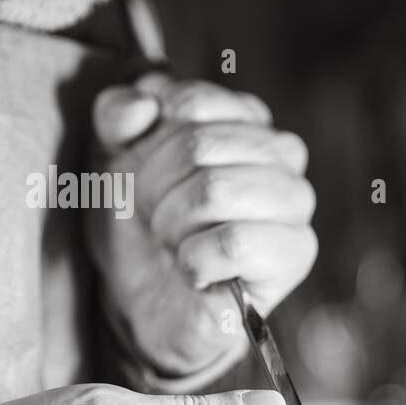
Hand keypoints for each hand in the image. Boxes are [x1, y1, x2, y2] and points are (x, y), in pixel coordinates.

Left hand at [86, 73, 317, 378]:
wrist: (144, 300)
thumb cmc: (139, 221)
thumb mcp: (111, 156)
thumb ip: (117, 115)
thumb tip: (145, 104)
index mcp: (243, 117)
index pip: (189, 103)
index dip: (146, 146)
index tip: (141, 179)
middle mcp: (280, 152)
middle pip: (198, 146)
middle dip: (153, 190)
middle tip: (153, 221)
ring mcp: (293, 202)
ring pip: (216, 191)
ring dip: (172, 226)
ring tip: (174, 244)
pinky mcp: (294, 253)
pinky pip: (236, 242)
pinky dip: (196, 260)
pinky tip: (194, 270)